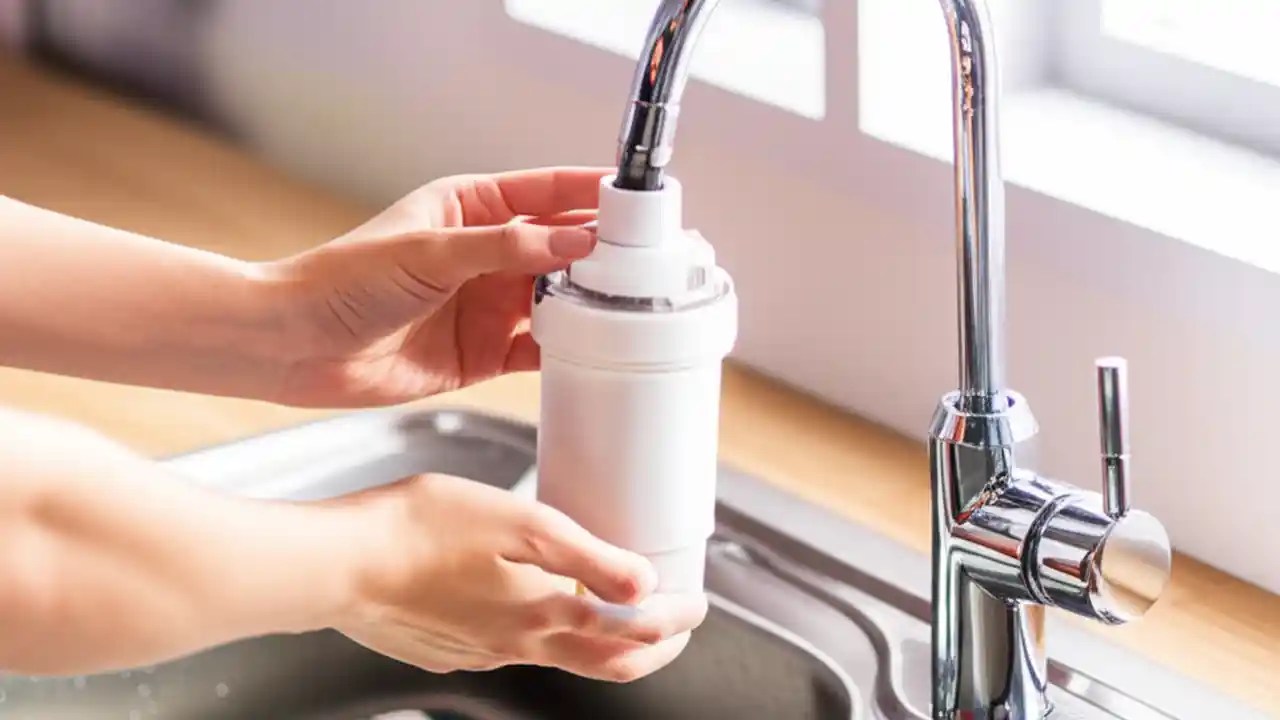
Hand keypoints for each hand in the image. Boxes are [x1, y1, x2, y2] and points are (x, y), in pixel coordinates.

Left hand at [268, 167, 607, 406]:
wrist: (297, 346)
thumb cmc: (344, 282)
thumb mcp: (429, 253)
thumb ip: (505, 247)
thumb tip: (572, 243)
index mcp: (470, 210)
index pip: (544, 193)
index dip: (589, 194)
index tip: (634, 199)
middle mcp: (485, 256)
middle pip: (560, 249)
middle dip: (602, 253)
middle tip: (649, 260)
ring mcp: (486, 305)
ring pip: (557, 300)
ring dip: (590, 304)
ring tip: (632, 306)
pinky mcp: (482, 353)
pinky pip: (539, 349)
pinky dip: (567, 350)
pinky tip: (593, 350)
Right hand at [329, 474, 707, 680]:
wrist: (337, 565)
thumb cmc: (419, 530)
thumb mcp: (518, 522)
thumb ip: (586, 555)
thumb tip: (646, 584)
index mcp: (542, 617)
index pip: (632, 638)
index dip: (675, 622)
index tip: (697, 605)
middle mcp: (517, 646)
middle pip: (606, 664)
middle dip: (652, 648)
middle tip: (675, 625)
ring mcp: (482, 653)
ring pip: (560, 656)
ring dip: (601, 638)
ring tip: (615, 607)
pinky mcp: (451, 648)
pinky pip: (514, 649)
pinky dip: (547, 632)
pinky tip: (535, 601)